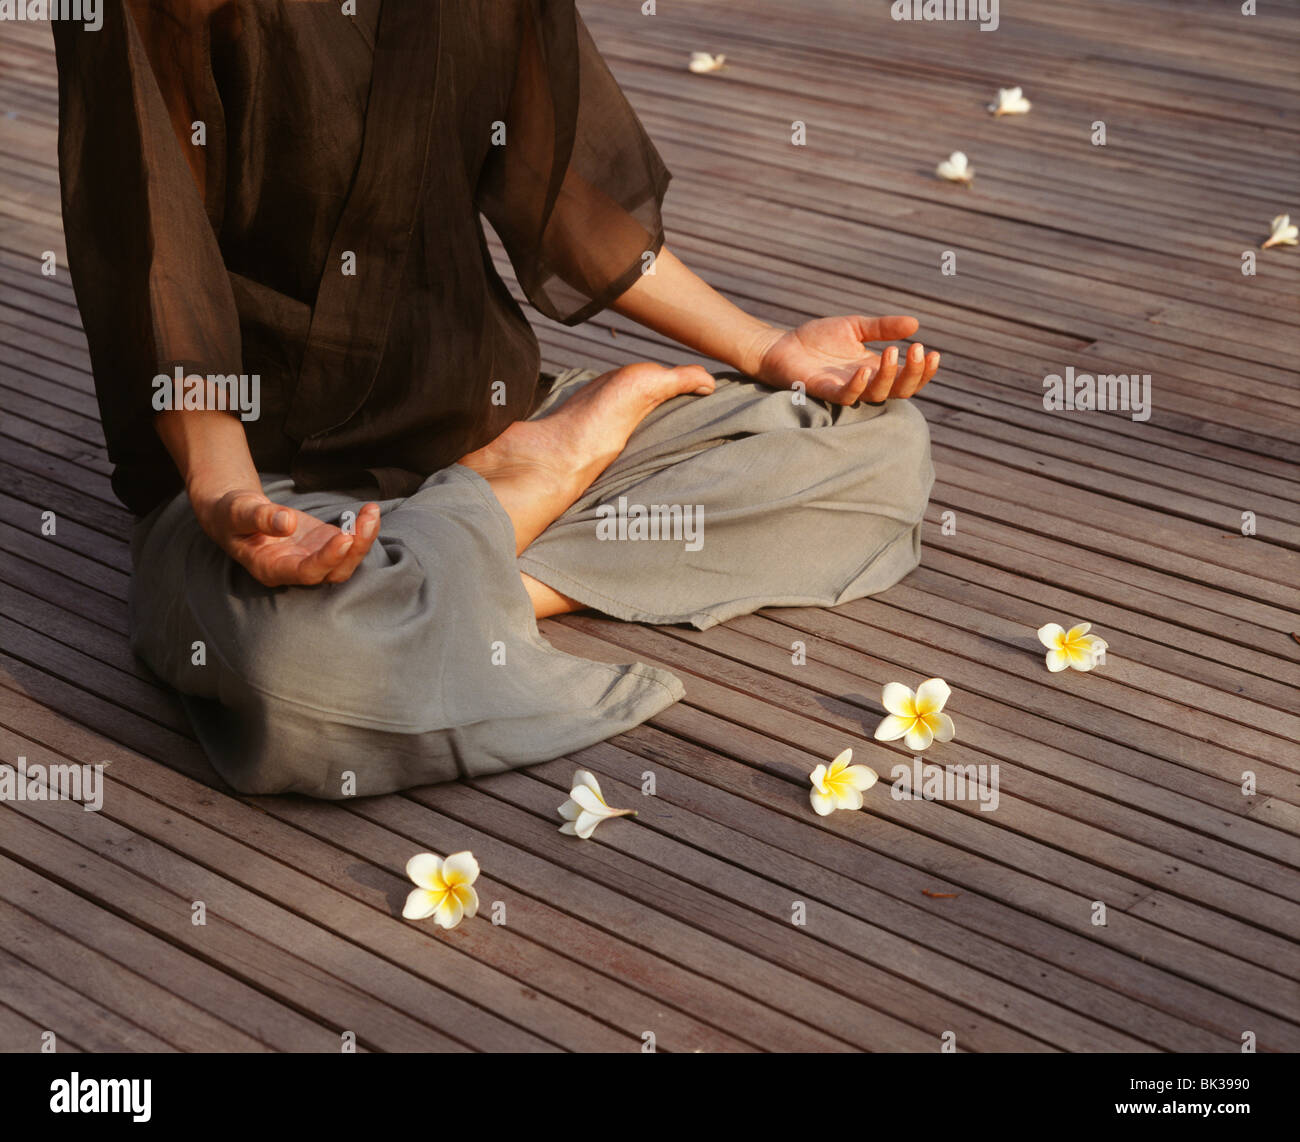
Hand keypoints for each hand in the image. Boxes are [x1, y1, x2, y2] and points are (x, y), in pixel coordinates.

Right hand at [192, 487, 381, 586]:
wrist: (237, 514)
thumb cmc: (233, 515)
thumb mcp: (239, 511)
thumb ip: (260, 517)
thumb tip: (287, 523)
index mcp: (271, 569)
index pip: (306, 572)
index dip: (327, 559)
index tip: (345, 538)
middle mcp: (296, 570)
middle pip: (334, 572)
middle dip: (355, 549)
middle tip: (367, 520)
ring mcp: (312, 558)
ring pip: (346, 561)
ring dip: (364, 539)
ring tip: (371, 512)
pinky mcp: (323, 544)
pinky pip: (349, 543)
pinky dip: (362, 529)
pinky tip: (369, 510)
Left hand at [750, 315, 940, 404]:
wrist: (781, 345)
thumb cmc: (817, 339)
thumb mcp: (855, 326)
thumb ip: (883, 327)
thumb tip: (916, 324)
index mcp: (875, 368)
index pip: (908, 378)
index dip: (923, 370)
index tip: (933, 352)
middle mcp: (865, 382)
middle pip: (900, 390)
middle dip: (914, 373)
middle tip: (918, 350)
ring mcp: (846, 388)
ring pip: (878, 394)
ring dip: (890, 375)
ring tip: (894, 351)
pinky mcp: (824, 391)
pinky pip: (846, 396)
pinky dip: (858, 386)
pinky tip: (864, 370)